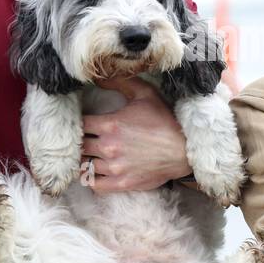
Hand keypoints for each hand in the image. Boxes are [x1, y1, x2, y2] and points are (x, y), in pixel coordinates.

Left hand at [81, 76, 191, 191]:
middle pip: (79, 146)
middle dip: (80, 141)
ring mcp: (114, 167)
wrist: (184, 149)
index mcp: (110, 124)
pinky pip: (94, 184)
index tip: (83, 123)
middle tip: (85, 139)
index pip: (79, 124)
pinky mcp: (121, 183)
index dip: (78, 122)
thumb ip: (120, 82)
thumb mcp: (145, 94)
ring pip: (84, 165)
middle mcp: (108, 147)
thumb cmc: (165, 120)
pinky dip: (91, 178)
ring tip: (90, 155)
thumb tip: (98, 77)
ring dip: (85, 159)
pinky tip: (96, 171)